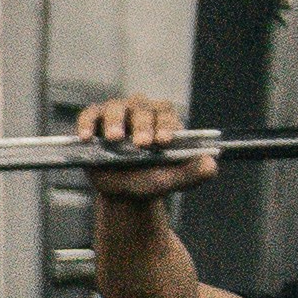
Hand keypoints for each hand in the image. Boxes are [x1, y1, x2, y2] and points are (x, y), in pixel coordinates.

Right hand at [73, 95, 217, 197]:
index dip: (165, 124)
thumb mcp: (172, 180)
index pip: (166, 113)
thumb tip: (210, 164)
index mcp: (163, 120)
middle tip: (141, 144)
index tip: (163, 141)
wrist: (124, 190)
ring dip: (115, 121)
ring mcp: (116, 114)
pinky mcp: (94, 122)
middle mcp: (140, 111)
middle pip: (142, 108)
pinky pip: (89, 115)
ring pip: (116, 107)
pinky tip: (86, 138)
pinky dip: (87, 124)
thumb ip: (193, 173)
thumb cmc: (151, 179)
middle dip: (142, 125)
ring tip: (114, 139)